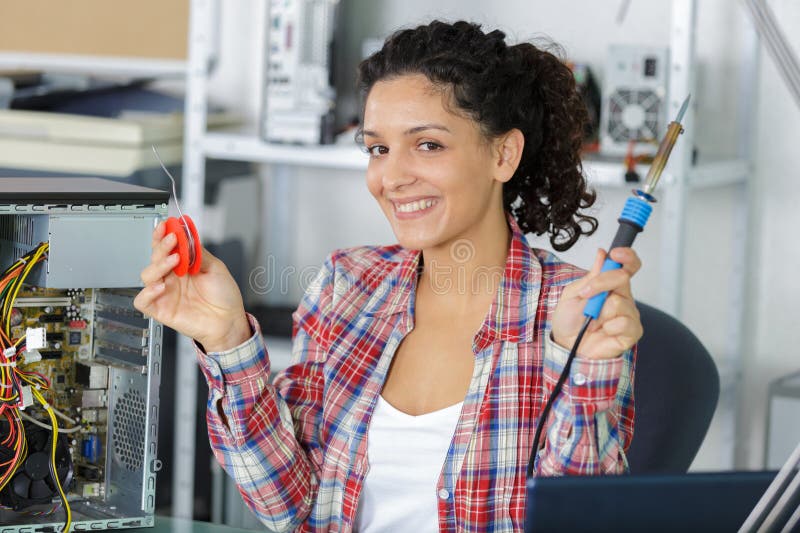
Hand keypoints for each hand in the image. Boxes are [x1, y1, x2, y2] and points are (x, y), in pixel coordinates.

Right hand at [133, 221, 251, 351]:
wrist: (228, 321)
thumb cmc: (224, 298)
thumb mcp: (216, 268)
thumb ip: (198, 253)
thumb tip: (186, 237)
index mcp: (183, 267)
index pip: (166, 248)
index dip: (163, 236)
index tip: (167, 225)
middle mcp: (172, 278)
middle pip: (155, 258)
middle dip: (161, 246)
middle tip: (172, 239)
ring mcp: (166, 293)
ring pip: (147, 275)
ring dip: (158, 265)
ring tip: (173, 261)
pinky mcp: (161, 309)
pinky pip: (142, 300)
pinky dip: (147, 292)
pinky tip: (160, 286)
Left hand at [551, 248, 642, 359]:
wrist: (566, 345)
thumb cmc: (569, 320)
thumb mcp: (573, 294)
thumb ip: (590, 276)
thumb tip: (602, 254)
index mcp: (610, 284)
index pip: (628, 265)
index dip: (627, 256)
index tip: (615, 254)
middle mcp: (622, 296)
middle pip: (623, 278)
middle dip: (600, 284)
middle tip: (586, 295)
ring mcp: (629, 314)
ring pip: (619, 302)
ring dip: (599, 312)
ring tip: (591, 321)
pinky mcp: (632, 332)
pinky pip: (624, 322)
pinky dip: (607, 327)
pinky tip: (602, 331)